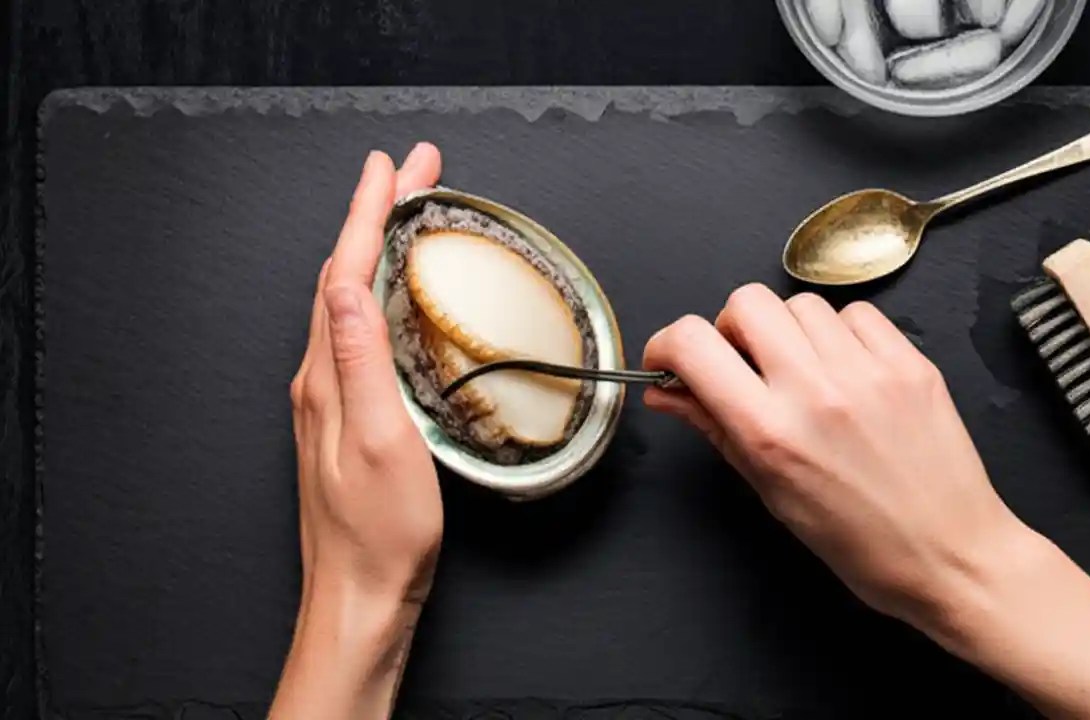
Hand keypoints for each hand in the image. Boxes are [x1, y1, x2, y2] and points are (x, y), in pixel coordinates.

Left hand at [271, 144, 443, 719]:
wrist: (361, 594)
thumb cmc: (382, 531)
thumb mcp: (382, 440)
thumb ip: (360, 359)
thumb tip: (347, 284)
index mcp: (328, 377)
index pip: (344, 273)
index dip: (368, 213)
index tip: (392, 167)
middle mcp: (320, 378)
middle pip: (341, 275)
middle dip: (374, 214)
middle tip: (412, 172)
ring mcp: (330, 396)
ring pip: (346, 300)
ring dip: (373, 247)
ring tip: (403, 212)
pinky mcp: (347, 415)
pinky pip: (355, 332)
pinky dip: (374, 291)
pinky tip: (392, 294)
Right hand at [642, 284, 1026, 629]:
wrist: (952, 556)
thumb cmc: (857, 543)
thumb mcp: (771, 492)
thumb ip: (715, 429)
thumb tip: (667, 390)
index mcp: (770, 431)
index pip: (694, 343)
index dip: (668, 344)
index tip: (673, 361)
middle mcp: (816, 389)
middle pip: (746, 302)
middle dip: (730, 329)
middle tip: (746, 367)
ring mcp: (868, 370)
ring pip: (800, 303)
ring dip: (788, 330)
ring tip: (803, 373)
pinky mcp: (911, 363)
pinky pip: (856, 313)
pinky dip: (840, 333)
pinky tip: (846, 371)